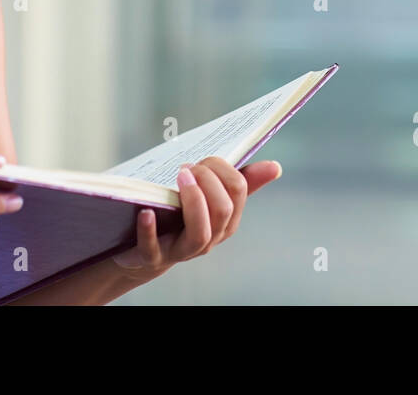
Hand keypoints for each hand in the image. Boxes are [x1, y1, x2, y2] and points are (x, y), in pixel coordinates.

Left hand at [110, 157, 282, 277]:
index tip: (203, 160)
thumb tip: (275, 167)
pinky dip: (149, 230)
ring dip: (191, 201)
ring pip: (199, 233)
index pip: (237, 190)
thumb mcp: (209, 198)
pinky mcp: (152, 256)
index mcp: (226, 221)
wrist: (143, 249)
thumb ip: (240, 182)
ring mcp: (181, 250)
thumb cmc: (181, 217)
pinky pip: (153, 247)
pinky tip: (146, 212)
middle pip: (222, 210)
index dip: (221, 168)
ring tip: (179, 177)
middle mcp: (209, 239)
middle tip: (187, 167)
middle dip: (207, 180)